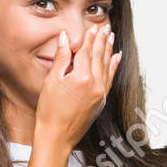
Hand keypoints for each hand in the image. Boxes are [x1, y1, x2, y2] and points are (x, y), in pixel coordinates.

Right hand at [34, 23, 120, 147]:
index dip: (89, 38)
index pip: (86, 52)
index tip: (93, 28)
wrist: (57, 138)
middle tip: (106, 27)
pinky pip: (110, 79)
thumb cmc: (49, 111)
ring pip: (107, 66)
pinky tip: (116, 58)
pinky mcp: (101, 102)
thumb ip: (61, 58)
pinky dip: (113, 67)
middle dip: (102, 41)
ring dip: (109, 50)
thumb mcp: (52, 81)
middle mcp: (95, 85)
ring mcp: (100, 94)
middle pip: (99, 57)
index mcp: (82, 77)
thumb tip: (64, 38)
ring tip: (111, 37)